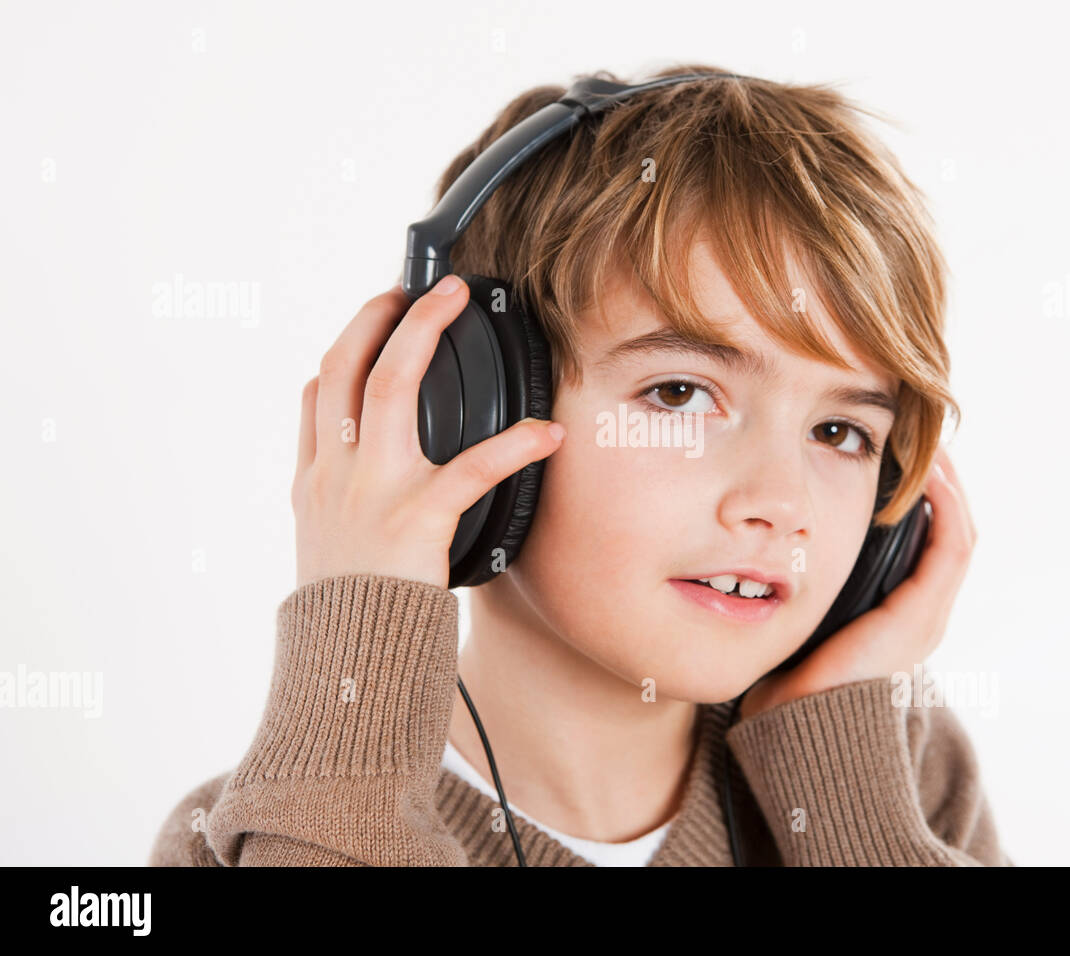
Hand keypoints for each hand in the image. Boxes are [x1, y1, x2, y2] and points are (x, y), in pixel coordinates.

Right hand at [291, 277, 564, 589]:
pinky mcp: (416, 519)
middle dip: (377, 317)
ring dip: (421, 333)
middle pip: (345, 369)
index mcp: (315, 484)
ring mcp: (371, 492)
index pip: (317, 398)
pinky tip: (548, 432)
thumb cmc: (349, 617)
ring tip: (452, 302)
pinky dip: (517, 445)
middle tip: (411, 288)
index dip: (341, 351)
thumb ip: (338, 506)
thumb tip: (358, 477)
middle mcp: (336, 476)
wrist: (346, 667)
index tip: (367, 325)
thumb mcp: (324, 552)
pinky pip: (472, 468)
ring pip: (388, 387)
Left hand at [739, 444, 976, 719]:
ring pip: (959, 532)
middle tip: (922, 433)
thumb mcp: (802, 622)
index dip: (924, 494)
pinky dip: (946, 505)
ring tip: (932, 441)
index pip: (930, 541)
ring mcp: (927, 617)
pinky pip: (951, 546)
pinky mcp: (919, 617)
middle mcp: (923, 616)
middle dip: (940, 479)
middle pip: (951, 530)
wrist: (798, 729)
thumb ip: (806, 587)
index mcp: (900, 616)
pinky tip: (933, 472)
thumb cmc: (790, 683)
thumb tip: (773, 545)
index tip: (901, 450)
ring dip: (948, 484)